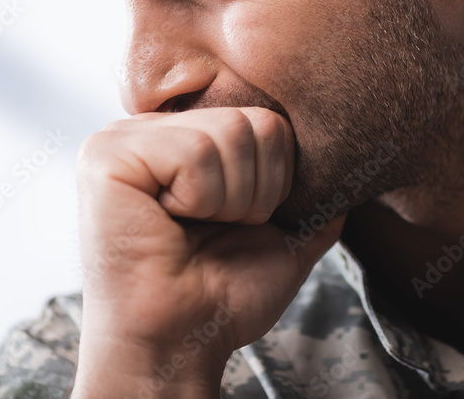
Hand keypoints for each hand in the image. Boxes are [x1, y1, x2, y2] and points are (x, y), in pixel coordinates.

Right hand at [70, 107, 343, 398]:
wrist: (179, 343)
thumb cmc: (222, 294)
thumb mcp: (286, 235)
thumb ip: (316, 195)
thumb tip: (356, 164)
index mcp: (187, 138)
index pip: (267, 120)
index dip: (275, 180)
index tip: (240, 222)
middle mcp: (152, 128)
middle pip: (252, 121)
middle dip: (256, 191)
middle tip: (215, 228)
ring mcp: (124, 137)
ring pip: (229, 133)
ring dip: (229, 200)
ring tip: (191, 227)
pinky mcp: (106, 154)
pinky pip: (195, 152)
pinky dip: (199, 199)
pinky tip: (167, 222)